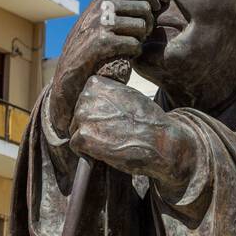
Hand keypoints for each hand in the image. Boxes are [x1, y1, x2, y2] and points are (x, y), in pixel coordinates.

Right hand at [49, 0, 157, 135]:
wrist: (69, 66)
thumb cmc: (91, 40)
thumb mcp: (101, 14)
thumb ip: (121, 4)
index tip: (155, 10)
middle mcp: (104, 4)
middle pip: (144, 8)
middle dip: (148, 23)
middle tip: (141, 35)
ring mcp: (103, 22)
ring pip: (142, 27)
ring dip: (141, 39)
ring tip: (132, 45)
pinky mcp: (104, 42)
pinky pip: (135, 45)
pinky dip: (135, 53)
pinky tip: (127, 55)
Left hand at [69, 76, 200, 192]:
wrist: (160, 141)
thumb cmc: (148, 122)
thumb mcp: (127, 96)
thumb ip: (108, 96)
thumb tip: (91, 104)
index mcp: (95, 83)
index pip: (84, 101)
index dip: (98, 115)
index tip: (115, 121)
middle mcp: (86, 95)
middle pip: (77, 116)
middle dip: (92, 127)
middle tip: (115, 134)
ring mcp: (83, 115)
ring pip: (75, 130)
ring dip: (90, 140)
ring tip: (112, 141)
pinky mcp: (82, 136)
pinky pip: (76, 146)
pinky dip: (88, 153)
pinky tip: (107, 151)